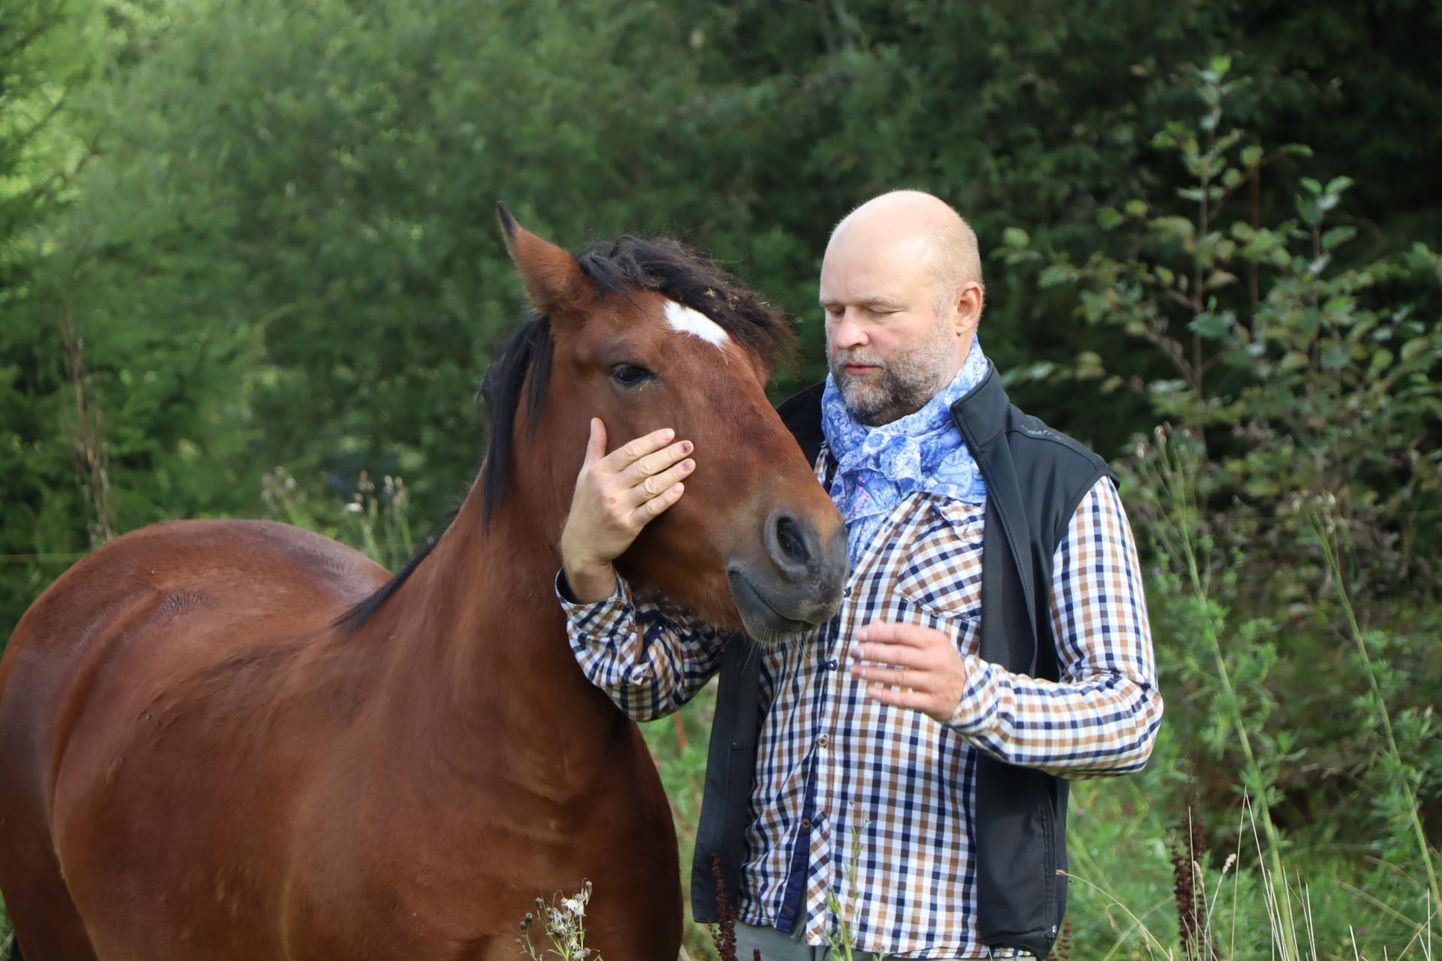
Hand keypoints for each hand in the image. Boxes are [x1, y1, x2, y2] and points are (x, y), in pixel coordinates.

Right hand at [560, 418, 694, 600]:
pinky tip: (680, 488)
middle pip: (643, 467)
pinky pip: (651, 509)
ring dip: (672, 474)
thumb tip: (596, 420)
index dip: (651, 441)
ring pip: (650, 486)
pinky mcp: (629, 525)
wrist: (581, 544)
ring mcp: (618, 508)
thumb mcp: (585, 474)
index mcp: (598, 472)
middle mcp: (607, 488)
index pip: (629, 451)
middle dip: (668, 455)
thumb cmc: (586, 505)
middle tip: (688, 445)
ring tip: (690, 464)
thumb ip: (594, 446)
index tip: (670, 433)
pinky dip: (666, 498)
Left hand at [849, 622, 967, 722]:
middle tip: (854, 652)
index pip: (902, 633)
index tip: (859, 636)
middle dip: (873, 653)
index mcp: (934, 641)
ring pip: (899, 677)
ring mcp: (935, 682)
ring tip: (855, 671)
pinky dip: (886, 696)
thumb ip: (903, 635)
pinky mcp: (933, 702)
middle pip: (899, 655)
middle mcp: (937, 660)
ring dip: (873, 674)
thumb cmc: (939, 662)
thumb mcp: (929, 644)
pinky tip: (870, 691)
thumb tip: (874, 626)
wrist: (968, 692)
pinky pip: (905, 699)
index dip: (878, 634)